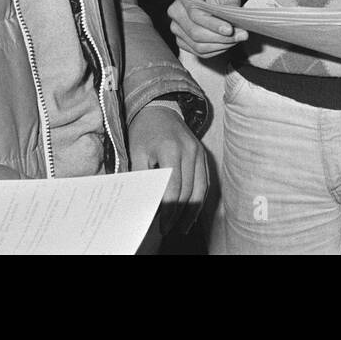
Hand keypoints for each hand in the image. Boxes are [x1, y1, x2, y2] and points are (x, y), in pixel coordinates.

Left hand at [128, 104, 209, 233]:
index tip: (161, 226)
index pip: (173, 187)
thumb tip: (145, 204)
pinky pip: (205, 182)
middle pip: (187, 191)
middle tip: (167, 230)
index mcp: (170, 149)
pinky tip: (191, 213)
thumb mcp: (135, 152)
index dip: (168, 209)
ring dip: (191, 211)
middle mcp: (189, 151)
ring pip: (200, 189)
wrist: (159, 110)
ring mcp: (199, 153)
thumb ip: (142, 177)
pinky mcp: (203, 155)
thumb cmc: (143, 132)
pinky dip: (199, 200)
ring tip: (181, 228)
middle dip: (178, 214)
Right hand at [169, 0, 245, 58]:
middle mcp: (176, 12)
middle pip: (196, 32)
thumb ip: (231, 4)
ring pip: (198, 45)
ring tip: (237, 39)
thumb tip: (237, 21)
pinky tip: (228, 43)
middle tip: (241, 35)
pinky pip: (199, 52)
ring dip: (221, 45)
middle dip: (221, 37)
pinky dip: (216, 50)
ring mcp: (177, 28)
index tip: (230, 29)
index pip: (195, 14)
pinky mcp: (182, 41)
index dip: (213, 24)